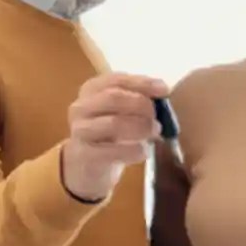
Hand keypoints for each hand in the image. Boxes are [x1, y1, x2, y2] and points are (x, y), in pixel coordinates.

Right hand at [62, 73, 168, 201]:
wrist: (88, 166)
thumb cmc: (110, 134)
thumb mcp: (123, 112)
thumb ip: (140, 100)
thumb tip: (163, 91)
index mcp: (91, 89)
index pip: (117, 80)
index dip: (142, 83)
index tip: (164, 90)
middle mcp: (81, 107)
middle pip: (113, 97)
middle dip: (141, 105)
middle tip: (158, 118)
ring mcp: (80, 131)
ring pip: (114, 123)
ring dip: (141, 127)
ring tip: (154, 134)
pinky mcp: (84, 155)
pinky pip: (113, 151)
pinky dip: (133, 150)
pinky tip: (143, 152)